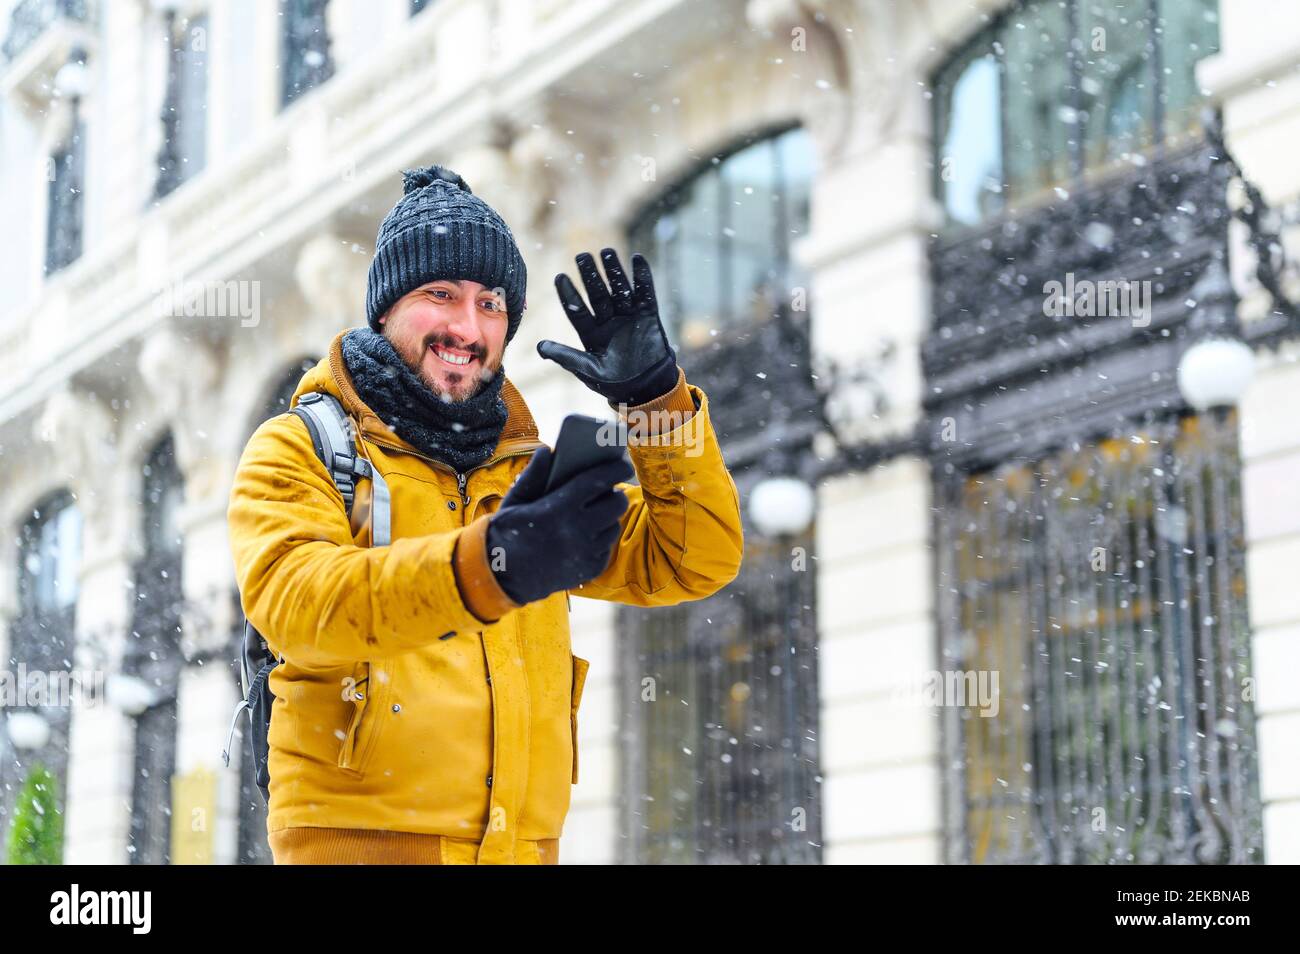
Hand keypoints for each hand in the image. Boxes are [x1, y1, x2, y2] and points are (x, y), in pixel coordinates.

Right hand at [486, 445, 633, 604]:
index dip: (614, 470)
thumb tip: (547, 450)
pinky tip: (588, 535)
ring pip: (614, 526)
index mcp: (557, 509)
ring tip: (597, 512)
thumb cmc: (507, 533)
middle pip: (615, 504)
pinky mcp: (589, 570)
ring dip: (609, 518)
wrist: (501, 577)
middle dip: (616, 494)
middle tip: (610, 490)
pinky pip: (606, 548)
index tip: (623, 465)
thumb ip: (533, 475)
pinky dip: (601, 539)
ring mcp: (585, 553)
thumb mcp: (515, 501)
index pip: (597, 481)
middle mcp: (576, 531)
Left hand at [538, 248, 679, 406]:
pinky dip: (643, 277)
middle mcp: (608, 321)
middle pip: (597, 294)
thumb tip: (539, 347)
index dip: (569, 294)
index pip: (577, 310)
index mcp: (591, 333)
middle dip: (590, 276)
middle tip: (582, 256)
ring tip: (606, 252)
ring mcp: (628, 317)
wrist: (647, 389)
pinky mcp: (648, 316)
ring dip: (613, 271)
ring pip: (619, 289)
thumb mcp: (588, 370)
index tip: (559, 277)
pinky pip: (646, 294)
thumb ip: (566, 356)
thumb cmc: (615, 383)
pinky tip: (638, 259)